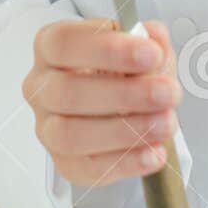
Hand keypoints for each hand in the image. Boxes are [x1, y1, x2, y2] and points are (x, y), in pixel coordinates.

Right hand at [23, 17, 180, 187]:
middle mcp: (41, 87)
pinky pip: (88, 169)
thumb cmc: (124, 69)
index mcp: (50, 46)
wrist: (126, 104)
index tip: (151, 54)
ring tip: (165, 123)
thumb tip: (154, 39)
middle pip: (68, 92)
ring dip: (125, 130)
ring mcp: (47, 128)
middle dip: (125, 94)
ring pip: (72, 135)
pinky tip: (154, 152)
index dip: (108, 49)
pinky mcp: (64, 163)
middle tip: (167, 93)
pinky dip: (126, 163)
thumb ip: (148, 38)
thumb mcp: (140, 44)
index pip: (65, 42)